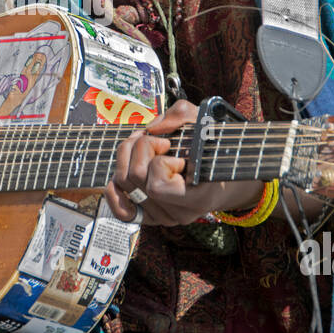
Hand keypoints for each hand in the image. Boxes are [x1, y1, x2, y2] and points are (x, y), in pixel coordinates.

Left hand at [104, 100, 264, 226]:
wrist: (219, 174)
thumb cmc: (210, 147)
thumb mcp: (203, 122)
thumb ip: (180, 115)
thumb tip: (152, 128)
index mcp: (198, 197)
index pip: (157, 186)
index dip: (159, 162)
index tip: (174, 149)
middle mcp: (179, 213)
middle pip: (135, 178)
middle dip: (141, 147)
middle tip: (157, 139)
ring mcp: (164, 217)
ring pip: (123, 184)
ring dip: (127, 156)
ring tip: (144, 145)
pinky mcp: (152, 217)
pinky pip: (122, 212)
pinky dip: (114, 191)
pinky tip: (122, 172)